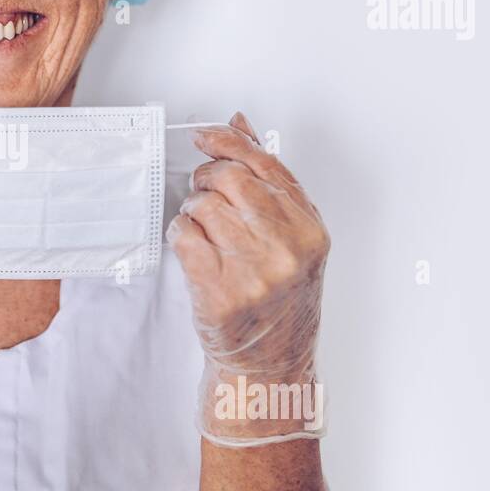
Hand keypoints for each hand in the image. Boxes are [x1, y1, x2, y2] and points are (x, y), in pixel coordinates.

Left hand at [165, 112, 329, 444]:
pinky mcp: (219, 292)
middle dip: (208, 180)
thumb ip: (269, 182)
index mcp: (309, 229)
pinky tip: (192, 249)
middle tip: (205, 195)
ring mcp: (254, 271)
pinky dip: (180, 235)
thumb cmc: (282, 301)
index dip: (229, 142)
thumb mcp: (292, 239)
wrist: (271, 365)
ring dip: (193, 212)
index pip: (265, 164)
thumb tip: (240, 126)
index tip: (205, 135)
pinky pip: (183, 236)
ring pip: (203, 206)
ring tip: (205, 232)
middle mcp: (286, 248)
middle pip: (230, 179)